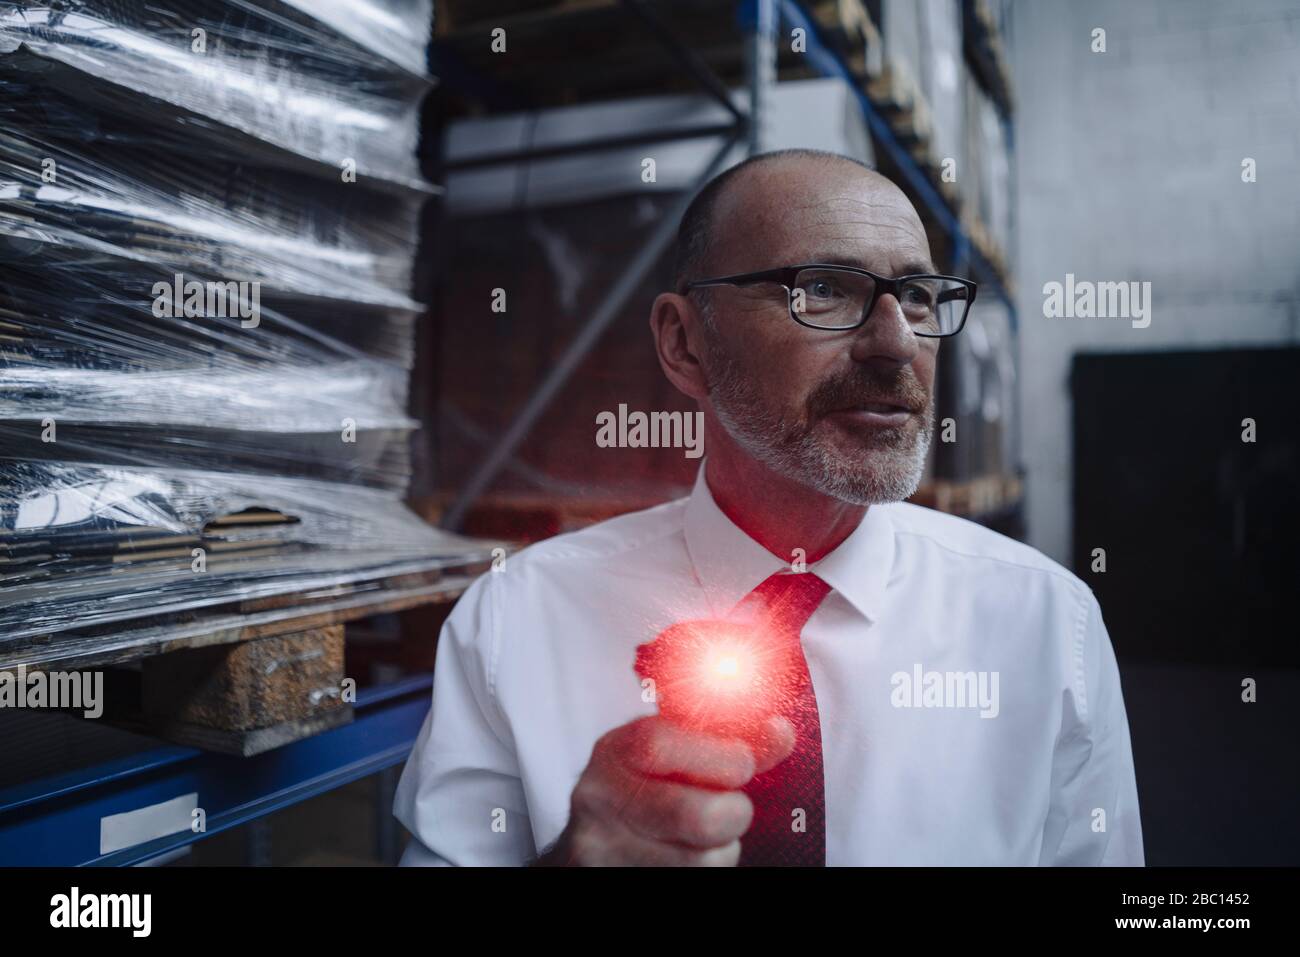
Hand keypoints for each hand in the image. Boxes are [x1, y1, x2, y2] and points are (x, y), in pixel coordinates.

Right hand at [537, 713, 795, 865]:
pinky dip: (704, 873)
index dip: (719, 755)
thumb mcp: (673, 755)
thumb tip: (779, 732)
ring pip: (704, 862)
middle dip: (733, 813)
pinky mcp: (614, 882)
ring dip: (721, 851)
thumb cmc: (647, 790)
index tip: (743, 764)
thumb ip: (728, 742)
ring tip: (698, 838)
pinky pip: (693, 883)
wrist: (596, 841)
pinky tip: (682, 857)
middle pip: (698, 816)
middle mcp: (599, 800)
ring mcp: (602, 851)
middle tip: (729, 809)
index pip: (660, 745)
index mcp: (614, 752)